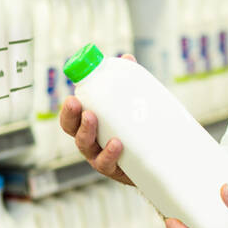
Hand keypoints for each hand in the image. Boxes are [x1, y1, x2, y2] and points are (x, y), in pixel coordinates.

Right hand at [58, 53, 136, 186]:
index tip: (73, 96)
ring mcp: (100, 156)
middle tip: (75, 102)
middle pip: (72, 130)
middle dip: (70, 116)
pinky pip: (107, 164)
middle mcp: (91, 141)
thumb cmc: (136, 130)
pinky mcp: (115, 170)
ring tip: (92, 117)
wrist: (158, 160)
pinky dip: (109, 153)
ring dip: (85, 131)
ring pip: (85, 146)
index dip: (68, 108)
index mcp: (90, 124)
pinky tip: (117, 143)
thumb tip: (127, 58)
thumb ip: (127, 83)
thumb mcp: (130, 106)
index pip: (72, 116)